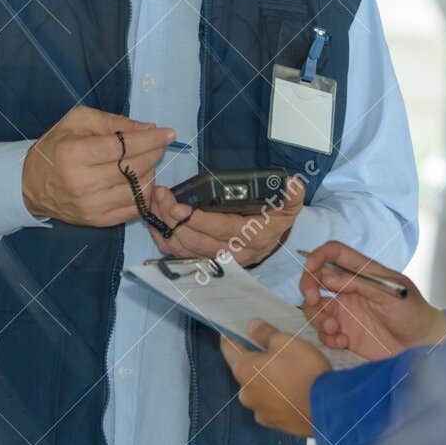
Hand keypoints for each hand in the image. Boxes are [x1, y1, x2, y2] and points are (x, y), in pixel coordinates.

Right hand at [21, 106, 173, 226]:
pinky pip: (133, 209)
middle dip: (154, 154)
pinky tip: (141, 181)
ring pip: (137, 190)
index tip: (168, 133)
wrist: (30, 184)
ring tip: (146, 162)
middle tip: (159, 145)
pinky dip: (144, 194)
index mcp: (74, 154)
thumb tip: (149, 129)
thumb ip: (113, 122)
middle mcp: (82, 183)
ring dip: (150, 173)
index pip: (123, 147)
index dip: (150, 140)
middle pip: (134, 168)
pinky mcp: (96, 221)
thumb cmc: (55, 147)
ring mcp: (91, 206)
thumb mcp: (77, 122)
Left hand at [145, 176, 303, 267]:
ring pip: (184, 248)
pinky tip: (154, 218)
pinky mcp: (204, 260)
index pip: (222, 230)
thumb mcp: (289, 203)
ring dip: (164, 225)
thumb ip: (291, 194)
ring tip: (156, 200)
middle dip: (173, 218)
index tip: (180, 207)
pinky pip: (178, 253)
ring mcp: (217, 259)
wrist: (272, 235)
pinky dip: (162, 237)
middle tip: (161, 196)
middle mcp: (234, 253)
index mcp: (254, 237)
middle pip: (196, 240)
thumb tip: (289, 184)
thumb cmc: (275, 216)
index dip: (199, 220)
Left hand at [220, 320, 329, 437]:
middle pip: (246, 371)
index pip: (228, 348)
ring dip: (268, 381)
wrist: (329, 409)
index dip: (231, 336)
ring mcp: (261, 412)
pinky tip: (294, 393)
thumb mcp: (285, 341)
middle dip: (256, 361)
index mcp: (243, 370)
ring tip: (289, 374)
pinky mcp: (277, 425)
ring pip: (260, 390)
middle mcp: (246, 394)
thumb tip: (250, 326)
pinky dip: (280, 397)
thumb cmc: (303, 369)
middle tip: (274, 351)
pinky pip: (274, 405)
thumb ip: (264, 333)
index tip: (235, 328)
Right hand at [299, 241, 445, 361]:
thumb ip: (360, 283)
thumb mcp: (391, 294)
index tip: (311, 269)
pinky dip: (327, 337)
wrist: (422, 345)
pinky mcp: (345, 333)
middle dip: (308, 287)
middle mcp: (349, 289)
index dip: (319, 255)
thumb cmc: (413, 313)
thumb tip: (326, 277)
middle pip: (316, 279)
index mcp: (363, 272)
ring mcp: (346, 312)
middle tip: (313, 301)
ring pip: (315, 307)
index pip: (335, 253)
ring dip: (317, 317)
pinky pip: (323, 332)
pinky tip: (343, 342)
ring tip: (335, 329)